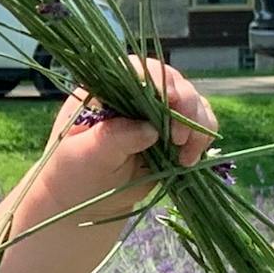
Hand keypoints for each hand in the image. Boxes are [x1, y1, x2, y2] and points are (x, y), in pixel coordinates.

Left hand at [42, 56, 217, 205]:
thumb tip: (150, 129)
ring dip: (197, 125)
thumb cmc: (72, 174)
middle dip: (185, 106)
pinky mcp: (171, 134)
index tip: (171, 101)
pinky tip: (188, 159)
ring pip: (192, 102)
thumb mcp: (85, 156)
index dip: (159, 81)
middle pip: (173, 82)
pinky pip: (198, 126)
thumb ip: (112, 138)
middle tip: (178, 138)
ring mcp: (155, 114)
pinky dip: (201, 138)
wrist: (83, 202)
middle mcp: (134, 95)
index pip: (136, 70)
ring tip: (185, 155)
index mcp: (105, 91)